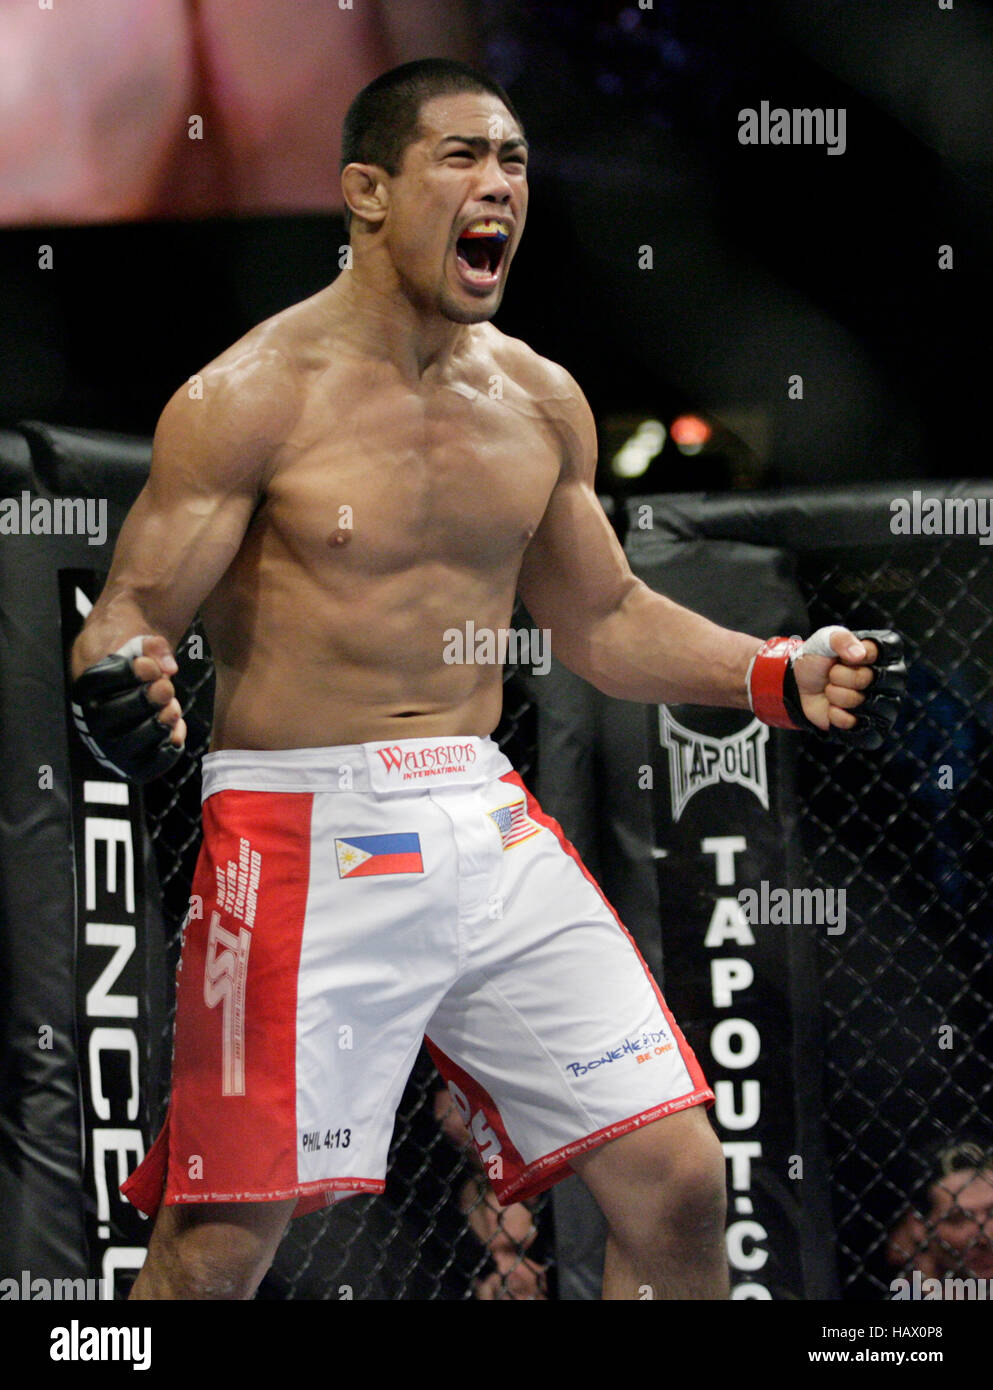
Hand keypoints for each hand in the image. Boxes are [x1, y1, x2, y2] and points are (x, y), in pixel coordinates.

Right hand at [71, 633, 185, 780]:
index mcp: (86, 688)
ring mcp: (110, 747)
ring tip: (173, 707)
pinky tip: (176, 727)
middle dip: (145, 699)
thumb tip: (169, 666)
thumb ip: (153, 646)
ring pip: (132, 742)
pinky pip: (153, 764)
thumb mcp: (139, 649)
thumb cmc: (135, 672)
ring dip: (159, 723)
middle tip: (166, 687)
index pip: (100, 680)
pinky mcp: (134, 767)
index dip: (128, 673)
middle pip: (112, 714)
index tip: (151, 666)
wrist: (130, 702)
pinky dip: (170, 746)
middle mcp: (91, 722)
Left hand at [794, 628, 877, 733]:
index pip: (878, 652)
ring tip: (832, 690)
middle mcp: (889, 679)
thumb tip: (859, 654)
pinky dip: (835, 716)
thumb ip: (840, 639)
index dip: (853, 655)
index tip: (842, 656)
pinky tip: (833, 708)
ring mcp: (882, 704)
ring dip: (836, 695)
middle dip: (839, 676)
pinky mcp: (871, 726)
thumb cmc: (819, 660)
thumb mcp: (824, 641)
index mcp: (883, 654)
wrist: (802, 686)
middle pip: (867, 678)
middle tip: (833, 674)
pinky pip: (855, 724)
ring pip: (861, 702)